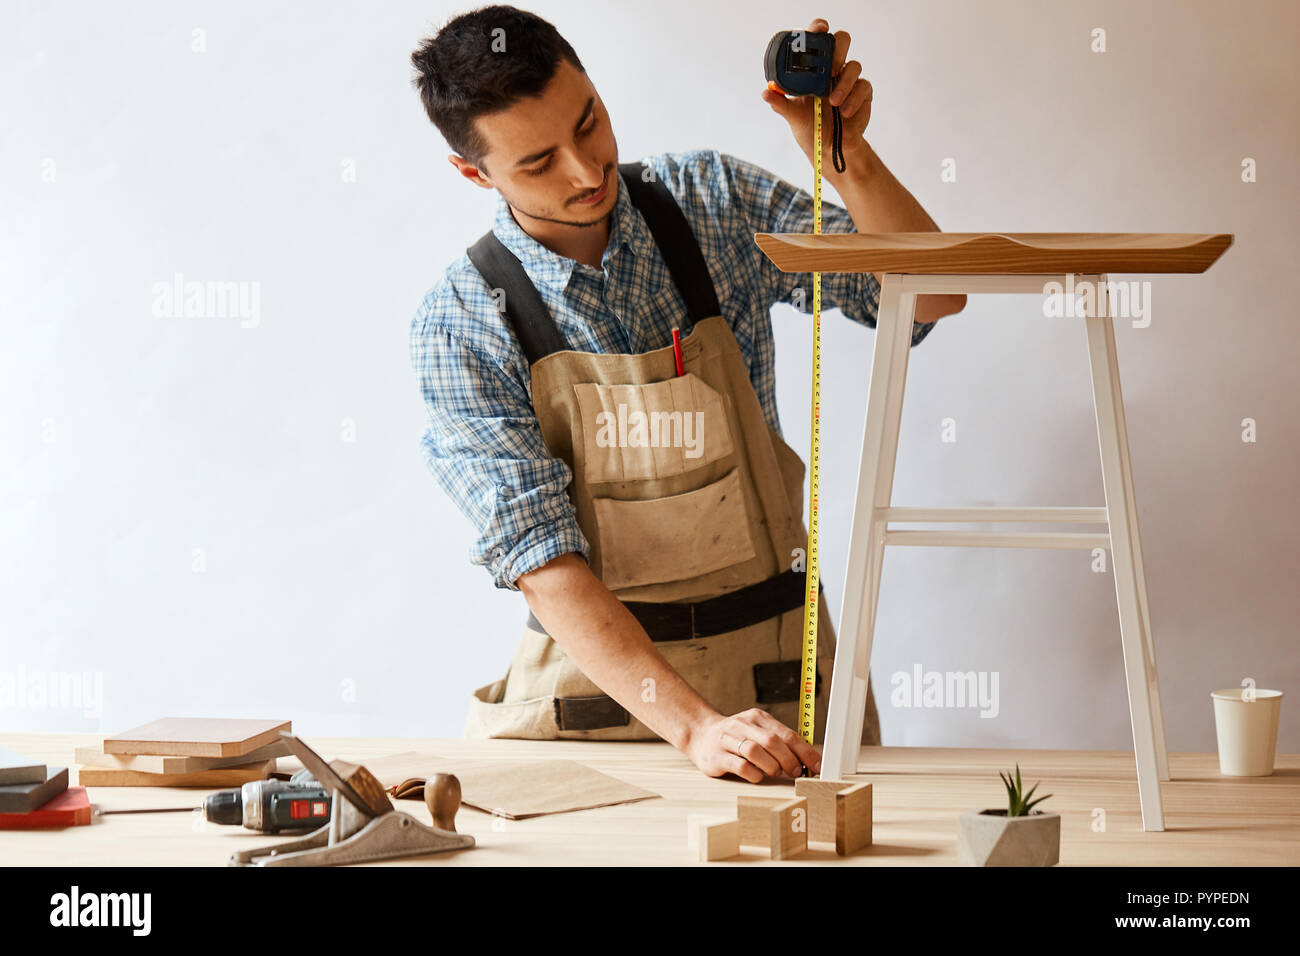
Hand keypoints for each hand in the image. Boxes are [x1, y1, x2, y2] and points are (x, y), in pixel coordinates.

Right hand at [684, 707, 822, 781]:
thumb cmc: (736, 738)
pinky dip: (754, 774)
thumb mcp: (757, 732)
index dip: (805, 751)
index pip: (787, 734)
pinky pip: (740, 766)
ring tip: (775, 772)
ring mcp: (729, 740)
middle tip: (796, 772)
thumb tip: (808, 759)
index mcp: (758, 718)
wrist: (701, 735)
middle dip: (789, 760)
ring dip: (772, 766)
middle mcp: (743, 725)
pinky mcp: (717, 756)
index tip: (817, 766)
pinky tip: (757, 776)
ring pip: (755, 751)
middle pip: (772, 742)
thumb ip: (779, 742)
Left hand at [762, 18, 872, 172]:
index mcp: (814, 68)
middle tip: (829, 69)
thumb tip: (766, 93)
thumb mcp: (793, 115)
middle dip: (837, 50)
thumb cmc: (810, 127)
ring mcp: (849, 80)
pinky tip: (844, 112)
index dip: (820, 28)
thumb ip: (781, 103)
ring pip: (854, 66)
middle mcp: (832, 69)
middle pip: (842, 41)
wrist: (828, 149)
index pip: (818, 39)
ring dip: (844, 83)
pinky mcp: (863, 93)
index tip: (820, 30)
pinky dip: (854, 98)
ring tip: (833, 102)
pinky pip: (863, 86)